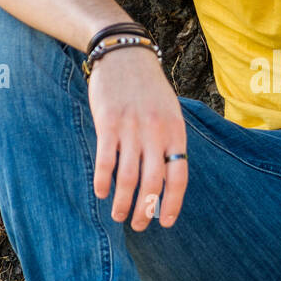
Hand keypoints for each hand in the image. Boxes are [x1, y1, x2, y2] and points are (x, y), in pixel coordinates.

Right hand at [87, 48, 187, 230]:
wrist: (125, 54)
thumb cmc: (148, 87)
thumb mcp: (170, 112)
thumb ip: (169, 142)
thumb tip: (166, 180)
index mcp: (175, 132)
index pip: (179, 177)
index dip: (172, 203)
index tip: (165, 222)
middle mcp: (156, 133)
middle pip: (153, 183)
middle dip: (146, 210)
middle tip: (138, 226)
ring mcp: (132, 129)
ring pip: (129, 177)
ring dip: (123, 202)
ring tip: (118, 216)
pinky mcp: (108, 123)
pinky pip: (106, 161)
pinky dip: (103, 181)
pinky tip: (101, 192)